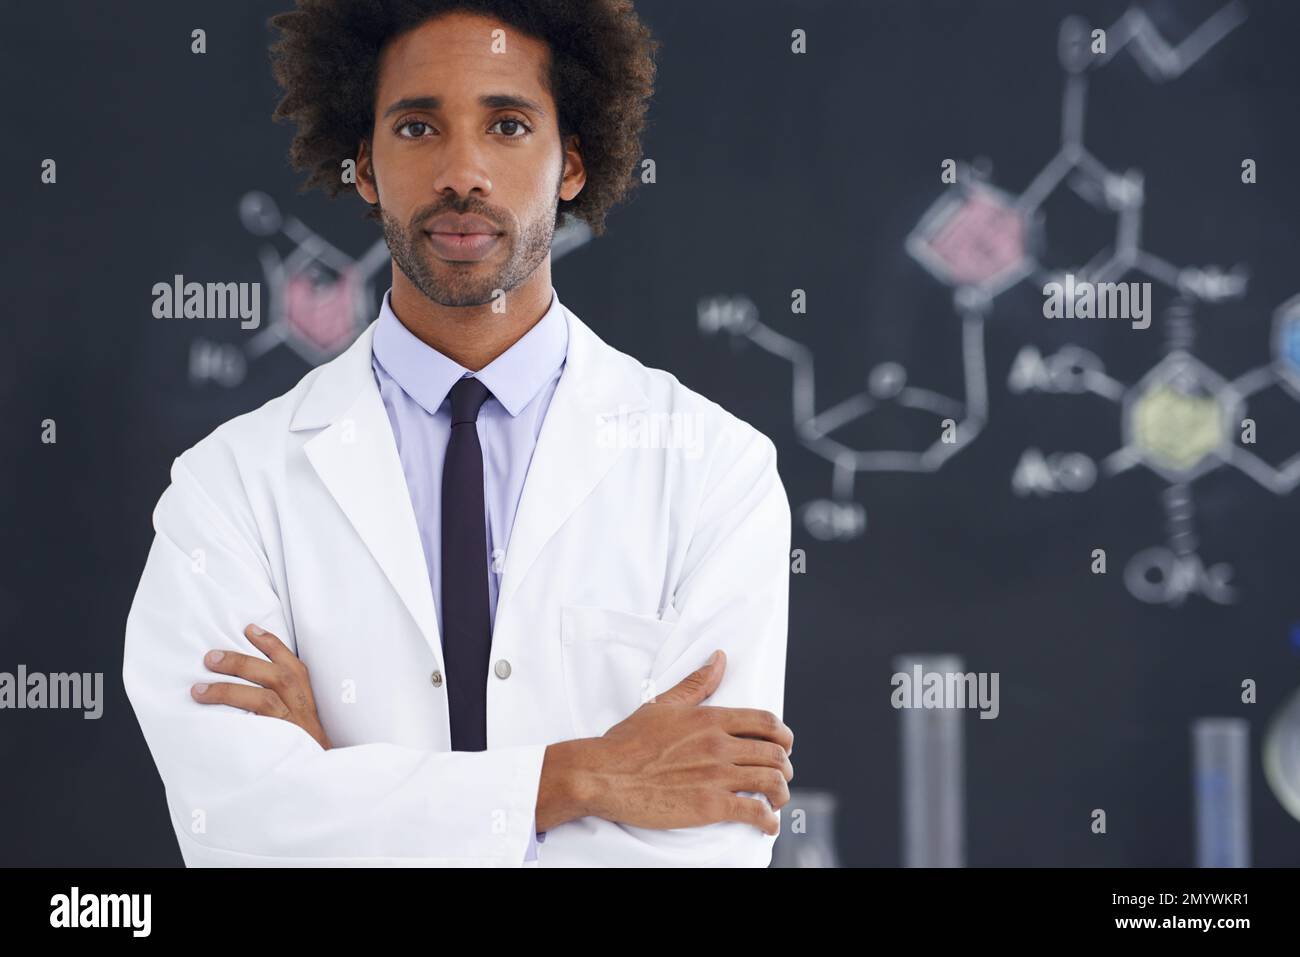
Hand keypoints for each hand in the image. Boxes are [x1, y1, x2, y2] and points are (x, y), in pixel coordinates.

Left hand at [191, 624, 332, 749]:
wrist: (319, 775)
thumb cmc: (302, 742)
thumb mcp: (300, 714)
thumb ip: (281, 695)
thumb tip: (242, 676)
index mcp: (305, 695)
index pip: (291, 662)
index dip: (271, 644)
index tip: (249, 629)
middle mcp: (302, 706)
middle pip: (276, 676)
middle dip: (241, 663)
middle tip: (210, 658)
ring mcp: (293, 726)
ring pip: (264, 700)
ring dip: (230, 691)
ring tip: (198, 690)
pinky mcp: (282, 746)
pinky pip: (257, 732)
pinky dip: (236, 724)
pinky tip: (211, 722)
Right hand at [575, 650, 793, 834]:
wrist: (604, 774)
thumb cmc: (628, 741)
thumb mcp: (664, 704)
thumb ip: (696, 684)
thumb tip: (719, 659)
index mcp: (711, 719)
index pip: (766, 722)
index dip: (783, 736)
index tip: (783, 746)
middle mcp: (719, 745)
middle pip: (774, 754)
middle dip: (785, 767)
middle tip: (780, 776)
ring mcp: (716, 776)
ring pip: (771, 782)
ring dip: (782, 793)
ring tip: (776, 801)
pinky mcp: (709, 805)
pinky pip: (754, 812)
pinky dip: (768, 820)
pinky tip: (767, 824)